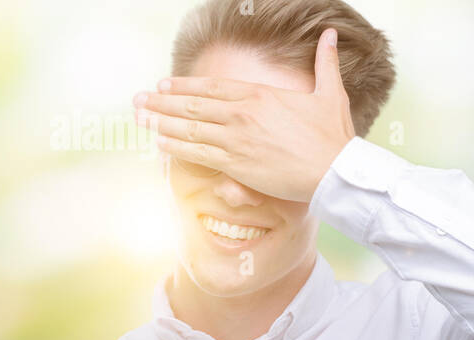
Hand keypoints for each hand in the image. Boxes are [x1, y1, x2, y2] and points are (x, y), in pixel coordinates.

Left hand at [134, 28, 354, 202]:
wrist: (336, 171)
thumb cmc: (334, 136)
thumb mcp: (331, 93)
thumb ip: (325, 62)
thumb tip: (330, 34)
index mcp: (260, 95)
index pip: (211, 86)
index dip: (184, 86)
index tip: (163, 85)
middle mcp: (242, 114)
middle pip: (192, 106)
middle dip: (161, 102)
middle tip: (137, 100)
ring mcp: (237, 139)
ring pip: (189, 128)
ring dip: (161, 123)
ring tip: (140, 119)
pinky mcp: (237, 165)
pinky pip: (198, 154)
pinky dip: (176, 148)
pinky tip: (160, 144)